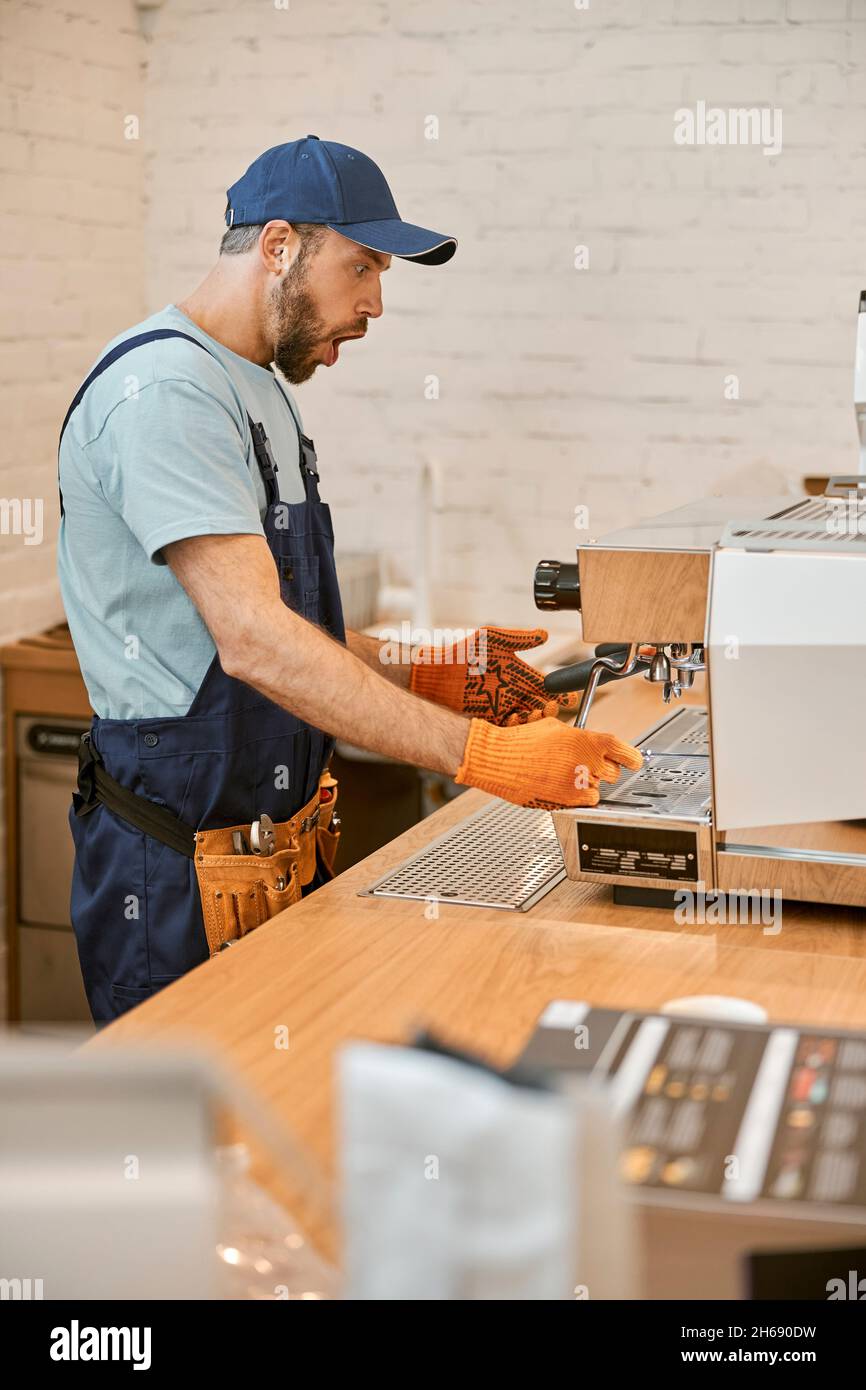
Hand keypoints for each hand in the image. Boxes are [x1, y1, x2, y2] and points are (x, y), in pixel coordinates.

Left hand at [410, 626, 578, 725]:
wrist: (436, 674)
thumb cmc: (463, 652)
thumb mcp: (492, 639)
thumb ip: (518, 638)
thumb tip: (545, 633)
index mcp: (518, 675)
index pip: (546, 687)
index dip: (560, 693)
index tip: (569, 697)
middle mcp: (513, 693)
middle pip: (541, 707)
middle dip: (550, 710)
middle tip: (550, 708)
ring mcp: (501, 708)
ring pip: (527, 720)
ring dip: (534, 720)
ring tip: (532, 714)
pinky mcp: (488, 721)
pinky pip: (508, 729)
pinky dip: (516, 728)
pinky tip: (516, 721)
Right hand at [455, 717, 642, 809]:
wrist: (498, 759)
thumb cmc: (521, 742)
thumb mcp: (555, 728)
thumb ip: (579, 738)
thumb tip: (590, 745)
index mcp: (587, 740)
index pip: (624, 751)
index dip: (632, 759)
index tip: (634, 762)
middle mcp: (587, 761)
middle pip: (613, 773)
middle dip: (602, 770)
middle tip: (584, 766)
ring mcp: (579, 783)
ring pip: (598, 788)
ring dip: (588, 784)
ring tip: (564, 775)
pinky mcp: (568, 800)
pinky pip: (586, 802)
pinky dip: (578, 798)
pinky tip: (560, 786)